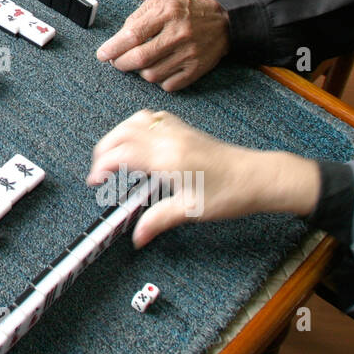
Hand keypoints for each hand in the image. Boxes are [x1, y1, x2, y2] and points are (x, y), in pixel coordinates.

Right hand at [86, 110, 322, 246]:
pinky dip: (136, 127)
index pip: (121, 153)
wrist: (257, 177)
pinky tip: (139, 142)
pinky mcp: (184, 129)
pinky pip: (151, 118)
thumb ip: (158, 220)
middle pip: (122, 133)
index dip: (102, 166)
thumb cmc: (229, 193)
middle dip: (104, 150)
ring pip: (135, 121)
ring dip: (118, 135)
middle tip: (99, 172)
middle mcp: (168, 138)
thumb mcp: (190, 210)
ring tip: (114, 156)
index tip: (95, 182)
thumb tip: (138, 236)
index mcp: (166, 157)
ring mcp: (177, 130)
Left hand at [96, 0, 230, 91]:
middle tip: (116, 62)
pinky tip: (159, 69)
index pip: (133, 34)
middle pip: (140, 58)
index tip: (102, 55)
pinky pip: (168, 85)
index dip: (113, 47)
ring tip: (141, 63)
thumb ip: (137, 18)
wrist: (224, 22)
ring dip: (140, 72)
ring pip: (152, 74)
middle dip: (121, 63)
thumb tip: (117, 40)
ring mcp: (190, 53)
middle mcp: (179, 33)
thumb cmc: (186, 11)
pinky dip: (158, 80)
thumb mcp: (161, 2)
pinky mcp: (197, 69)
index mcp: (167, 13)